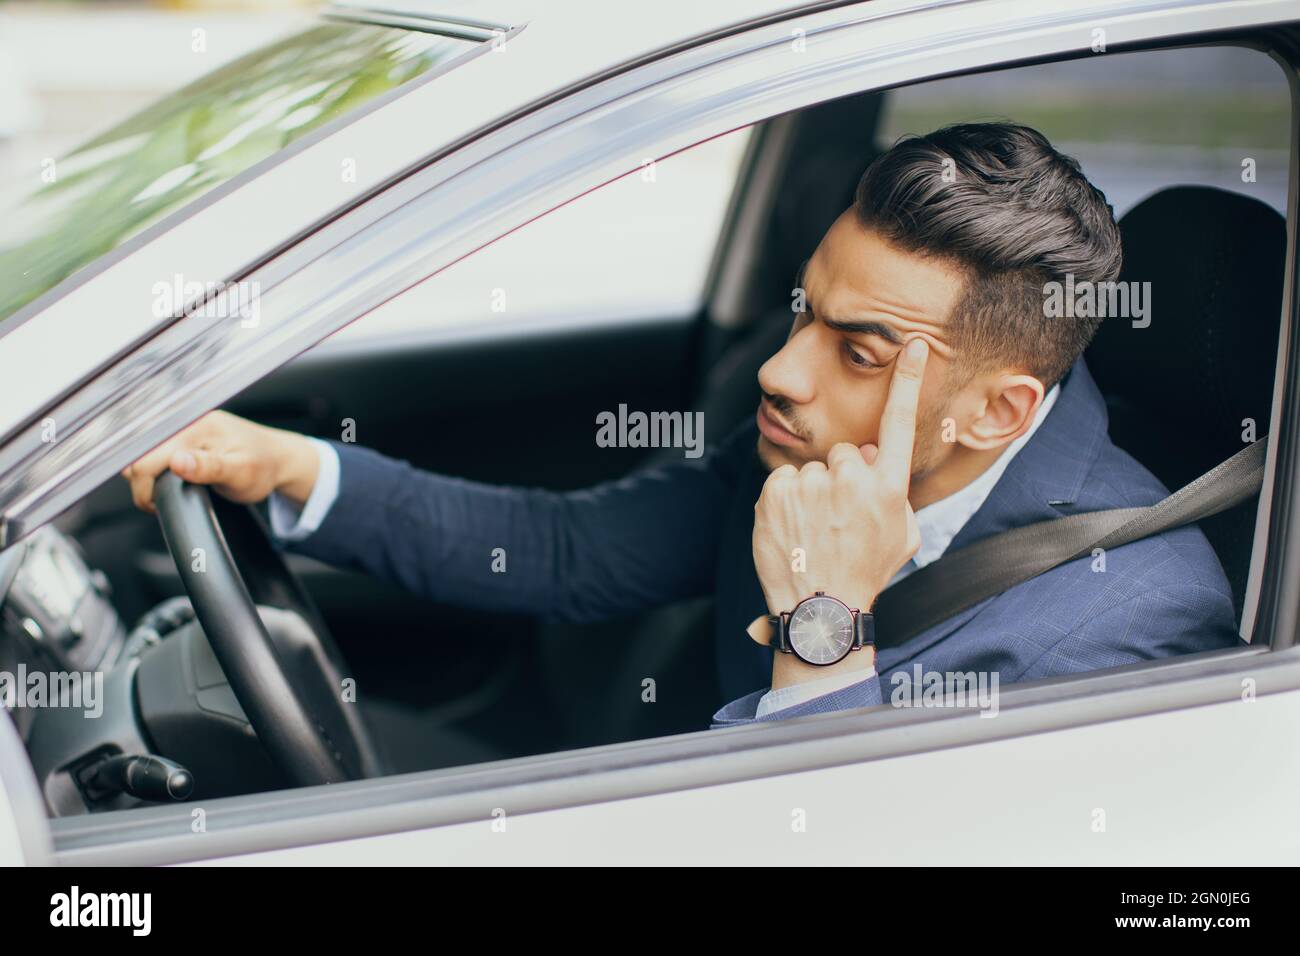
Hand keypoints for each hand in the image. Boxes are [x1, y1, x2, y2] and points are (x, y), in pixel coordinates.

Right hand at [121, 410, 318, 513]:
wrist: (277, 457)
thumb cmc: (262, 466)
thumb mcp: (240, 473)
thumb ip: (208, 468)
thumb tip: (177, 462)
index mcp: (194, 428)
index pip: (145, 460)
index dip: (146, 489)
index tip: (160, 506)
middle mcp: (184, 422)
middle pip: (137, 458)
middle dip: (145, 486)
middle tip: (167, 503)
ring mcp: (181, 427)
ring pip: (141, 457)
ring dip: (149, 479)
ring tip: (171, 491)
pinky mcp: (180, 435)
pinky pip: (153, 455)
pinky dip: (156, 472)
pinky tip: (173, 480)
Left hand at [751, 338, 928, 684]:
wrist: (822, 610)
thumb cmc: (866, 572)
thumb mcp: (902, 535)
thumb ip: (893, 491)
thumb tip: (869, 461)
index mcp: (888, 487)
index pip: (899, 422)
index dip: (907, 381)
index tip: (912, 344)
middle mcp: (852, 479)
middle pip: (843, 453)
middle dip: (839, 477)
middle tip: (837, 519)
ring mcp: (812, 485)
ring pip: (811, 470)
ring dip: (810, 493)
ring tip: (814, 531)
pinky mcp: (776, 493)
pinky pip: (782, 480)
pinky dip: (784, 501)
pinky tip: (793, 530)